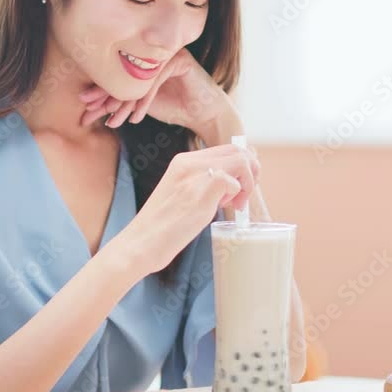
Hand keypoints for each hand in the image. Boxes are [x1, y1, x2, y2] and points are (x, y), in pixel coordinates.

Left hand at [79, 47, 234, 134]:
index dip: (100, 91)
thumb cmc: (175, 108)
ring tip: (112, 118)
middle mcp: (154, 52)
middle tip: (89, 108)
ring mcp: (167, 53)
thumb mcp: (140, 105)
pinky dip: (145, 100)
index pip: (118, 73)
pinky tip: (137, 117)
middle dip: (105, 94)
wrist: (205, 114)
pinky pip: (155, 80)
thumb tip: (89, 107)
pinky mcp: (180, 60)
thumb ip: (120, 101)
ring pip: (138, 77)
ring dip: (123, 101)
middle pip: (124, 71)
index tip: (85, 106)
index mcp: (143, 58)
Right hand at [123, 143, 259, 273]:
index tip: (240, 188)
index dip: (242, 167)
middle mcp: (190, 161)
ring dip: (247, 183)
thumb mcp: (182, 194)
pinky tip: (222, 209)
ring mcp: (195, 174)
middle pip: (238, 150)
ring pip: (241, 160)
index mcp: (184, 161)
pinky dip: (236, 195)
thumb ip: (202, 183)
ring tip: (234, 204)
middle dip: (250, 172)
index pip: (226, 149)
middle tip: (242, 197)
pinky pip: (234, 182)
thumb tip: (233, 183)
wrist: (141, 242)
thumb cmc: (162, 226)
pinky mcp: (202, 190)